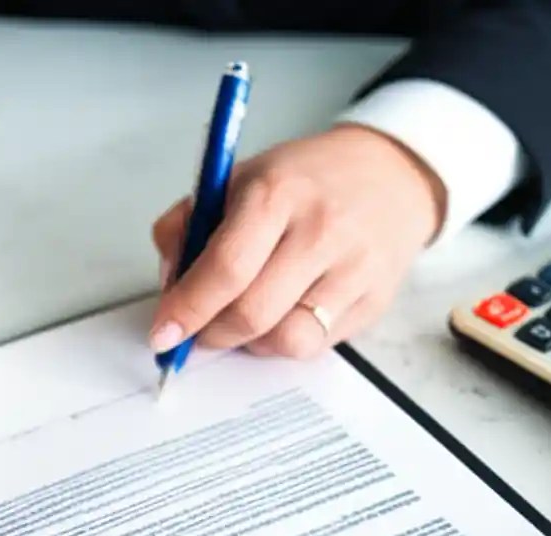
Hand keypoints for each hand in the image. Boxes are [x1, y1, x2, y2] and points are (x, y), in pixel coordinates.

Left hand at [149, 123, 446, 357]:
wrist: (388, 173)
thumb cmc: (302, 181)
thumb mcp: (236, 179)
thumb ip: (187, 226)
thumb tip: (169, 287)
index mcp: (277, 194)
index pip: (225, 268)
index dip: (187, 309)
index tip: (163, 333)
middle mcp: (320, 231)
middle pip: (251, 313)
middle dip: (211, 334)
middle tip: (196, 332)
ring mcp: (354, 269)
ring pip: (285, 340)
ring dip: (250, 343)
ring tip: (244, 320)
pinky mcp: (374, 300)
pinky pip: (317, 346)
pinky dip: (285, 343)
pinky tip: (281, 317)